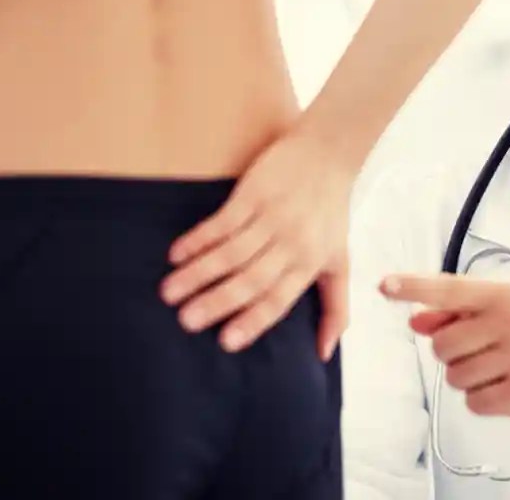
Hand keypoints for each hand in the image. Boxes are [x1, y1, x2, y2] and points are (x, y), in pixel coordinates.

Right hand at [160, 129, 355, 357]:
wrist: (327, 153)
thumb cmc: (331, 214)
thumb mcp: (340, 263)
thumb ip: (335, 309)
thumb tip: (325, 355)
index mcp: (310, 264)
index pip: (279, 299)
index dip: (253, 320)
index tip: (226, 342)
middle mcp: (290, 243)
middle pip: (250, 279)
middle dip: (217, 301)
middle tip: (185, 320)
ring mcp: (270, 217)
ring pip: (231, 252)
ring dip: (199, 273)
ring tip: (169, 292)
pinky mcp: (253, 193)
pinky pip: (222, 221)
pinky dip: (198, 239)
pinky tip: (177, 254)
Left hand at [380, 273, 509, 430]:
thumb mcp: (507, 314)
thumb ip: (459, 314)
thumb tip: (416, 319)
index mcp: (506, 296)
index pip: (449, 288)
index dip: (413, 287)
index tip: (385, 285)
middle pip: (442, 344)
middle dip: (454, 354)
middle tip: (485, 352)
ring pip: (454, 376)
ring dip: (470, 379)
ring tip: (501, 370)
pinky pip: (472, 402)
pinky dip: (484, 400)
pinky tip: (508, 388)